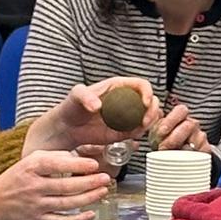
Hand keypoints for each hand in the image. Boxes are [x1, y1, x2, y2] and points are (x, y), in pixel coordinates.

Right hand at [0, 149, 110, 219]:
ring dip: (88, 198)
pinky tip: (91, 213)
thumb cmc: (15, 179)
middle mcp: (33, 187)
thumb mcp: (28, 161)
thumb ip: (52, 157)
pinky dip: (77, 219)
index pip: (55, 165)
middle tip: (106, 178)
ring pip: (66, 204)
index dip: (77, 164)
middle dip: (88, 182)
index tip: (94, 163)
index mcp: (30, 168)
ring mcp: (35, 206)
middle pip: (65, 186)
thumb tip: (76, 158)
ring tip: (103, 191)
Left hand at [24, 76, 157, 154]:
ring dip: (151, 121)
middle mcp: (126, 100)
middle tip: (145, 120)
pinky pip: (139, 130)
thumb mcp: (76, 95)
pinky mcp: (124, 131)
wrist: (67, 127)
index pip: (141, 85)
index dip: (148, 92)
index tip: (145, 102)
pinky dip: (142, 132)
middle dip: (153, 109)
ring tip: (141, 127)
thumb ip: (85, 96)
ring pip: (149, 115)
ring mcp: (126, 116)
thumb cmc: (72, 106)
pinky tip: (134, 134)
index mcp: (119, 86)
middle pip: (151, 100)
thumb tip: (97, 106)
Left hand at [150, 101, 206, 152]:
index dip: (171, 120)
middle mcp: (192, 124)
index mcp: (181, 116)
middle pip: (189, 124)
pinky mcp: (206, 148)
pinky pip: (203, 150)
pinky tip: (182, 159)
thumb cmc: (166, 140)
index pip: (181, 110)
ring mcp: (200, 136)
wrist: (179, 155)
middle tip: (163, 147)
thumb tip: (147, 120)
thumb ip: (154, 124)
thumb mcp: (158, 131)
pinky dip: (192, 155)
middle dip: (174, 137)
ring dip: (182, 148)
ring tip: (170, 156)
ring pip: (197, 138)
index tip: (161, 132)